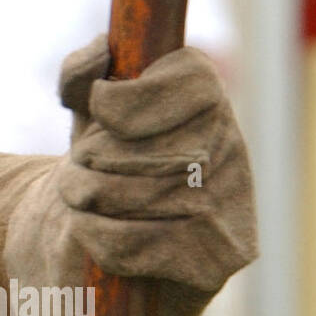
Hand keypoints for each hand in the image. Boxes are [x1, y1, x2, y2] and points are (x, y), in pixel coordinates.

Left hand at [2, 35, 257, 315]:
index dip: (123, 100)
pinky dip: (96, 237)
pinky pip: (135, 243)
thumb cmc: (102, 166)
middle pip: (142, 145)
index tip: (98, 110)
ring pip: (133, 194)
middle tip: (80, 166)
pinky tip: (95, 232)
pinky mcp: (220, 259)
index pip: (185, 82)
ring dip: (85, 197)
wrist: (114, 244)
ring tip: (83, 197)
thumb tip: (101, 55)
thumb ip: (81, 74)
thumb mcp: (85, 112)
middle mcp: (235, 147)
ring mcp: (234, 206)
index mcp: (208, 97)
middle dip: (89, 157)